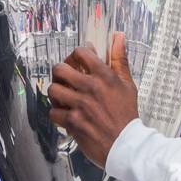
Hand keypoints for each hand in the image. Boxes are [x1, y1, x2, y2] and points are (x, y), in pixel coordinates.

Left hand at [48, 31, 138, 167]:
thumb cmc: (127, 114)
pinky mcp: (72, 122)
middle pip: (60, 68)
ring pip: (53, 89)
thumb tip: (118, 36)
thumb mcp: (128, 84)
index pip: (80, 53)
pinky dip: (57, 113)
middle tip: (66, 78)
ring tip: (64, 96)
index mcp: (104, 76)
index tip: (78, 61)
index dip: (76, 55)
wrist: (126, 144)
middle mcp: (90, 88)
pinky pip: (53, 112)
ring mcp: (79, 105)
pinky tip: (66, 114)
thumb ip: (119, 59)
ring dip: (57, 92)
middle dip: (61, 72)